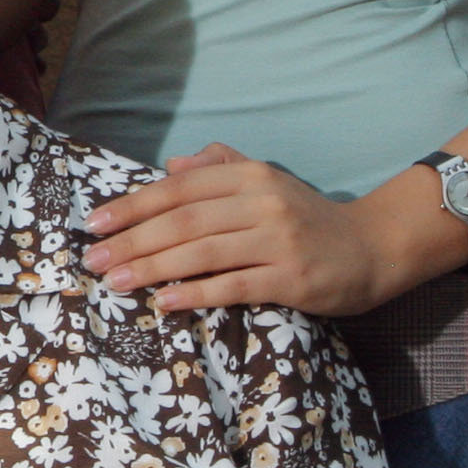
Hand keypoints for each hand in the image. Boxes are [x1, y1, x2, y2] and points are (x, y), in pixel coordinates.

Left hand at [79, 146, 466, 318]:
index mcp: (250, 177)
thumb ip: (220, 168)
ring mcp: (278, 241)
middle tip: (93, 260)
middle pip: (182, 221)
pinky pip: (233, 285)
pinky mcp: (291, 279)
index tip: (95, 223)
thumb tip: (170, 166)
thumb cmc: (308, 218)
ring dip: (152, 268)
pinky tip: (164, 300)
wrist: (374, 248)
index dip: (133, 205)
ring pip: (201, 252)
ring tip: (115, 281)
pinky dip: (195, 292)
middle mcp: (261, 203)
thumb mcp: (267, 181)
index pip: (178, 190)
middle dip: (131, 241)